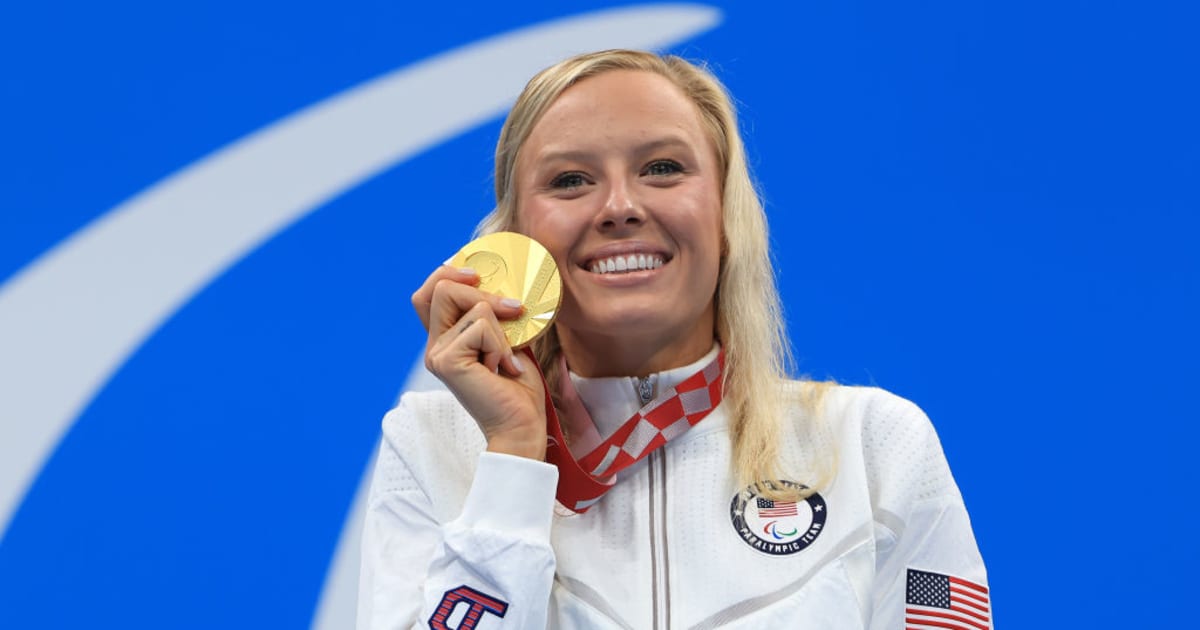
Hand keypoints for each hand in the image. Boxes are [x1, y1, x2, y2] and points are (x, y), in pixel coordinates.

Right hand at [412, 265, 547, 459]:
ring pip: (471, 305)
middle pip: (442, 287)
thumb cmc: (518, 387)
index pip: (428, 292)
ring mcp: (437, 353)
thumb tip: (506, 281)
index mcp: (445, 338)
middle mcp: (435, 345)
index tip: (479, 275)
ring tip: (507, 355)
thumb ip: (498, 314)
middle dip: (484, 292)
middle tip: (514, 311)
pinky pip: (482, 326)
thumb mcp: (509, 338)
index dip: (447, 273)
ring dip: (501, 326)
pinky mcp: (447, 361)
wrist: (522, 425)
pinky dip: (502, 343)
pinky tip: (504, 368)